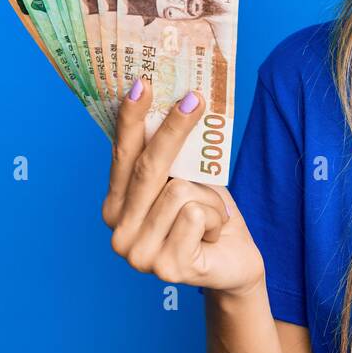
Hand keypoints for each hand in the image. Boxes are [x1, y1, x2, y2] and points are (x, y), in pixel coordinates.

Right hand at [101, 77, 264, 296]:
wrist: (235, 263)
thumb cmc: (209, 218)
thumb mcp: (188, 182)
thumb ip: (171, 159)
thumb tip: (176, 103)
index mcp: (117, 205)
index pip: (122, 155)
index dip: (131, 119)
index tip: (142, 84)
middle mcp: (118, 231)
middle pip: (147, 167)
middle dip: (173, 129)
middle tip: (195, 97)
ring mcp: (138, 254)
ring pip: (179, 191)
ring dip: (209, 200)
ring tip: (211, 217)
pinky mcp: (166, 268)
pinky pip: (197, 215)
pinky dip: (216, 218)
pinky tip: (212, 235)